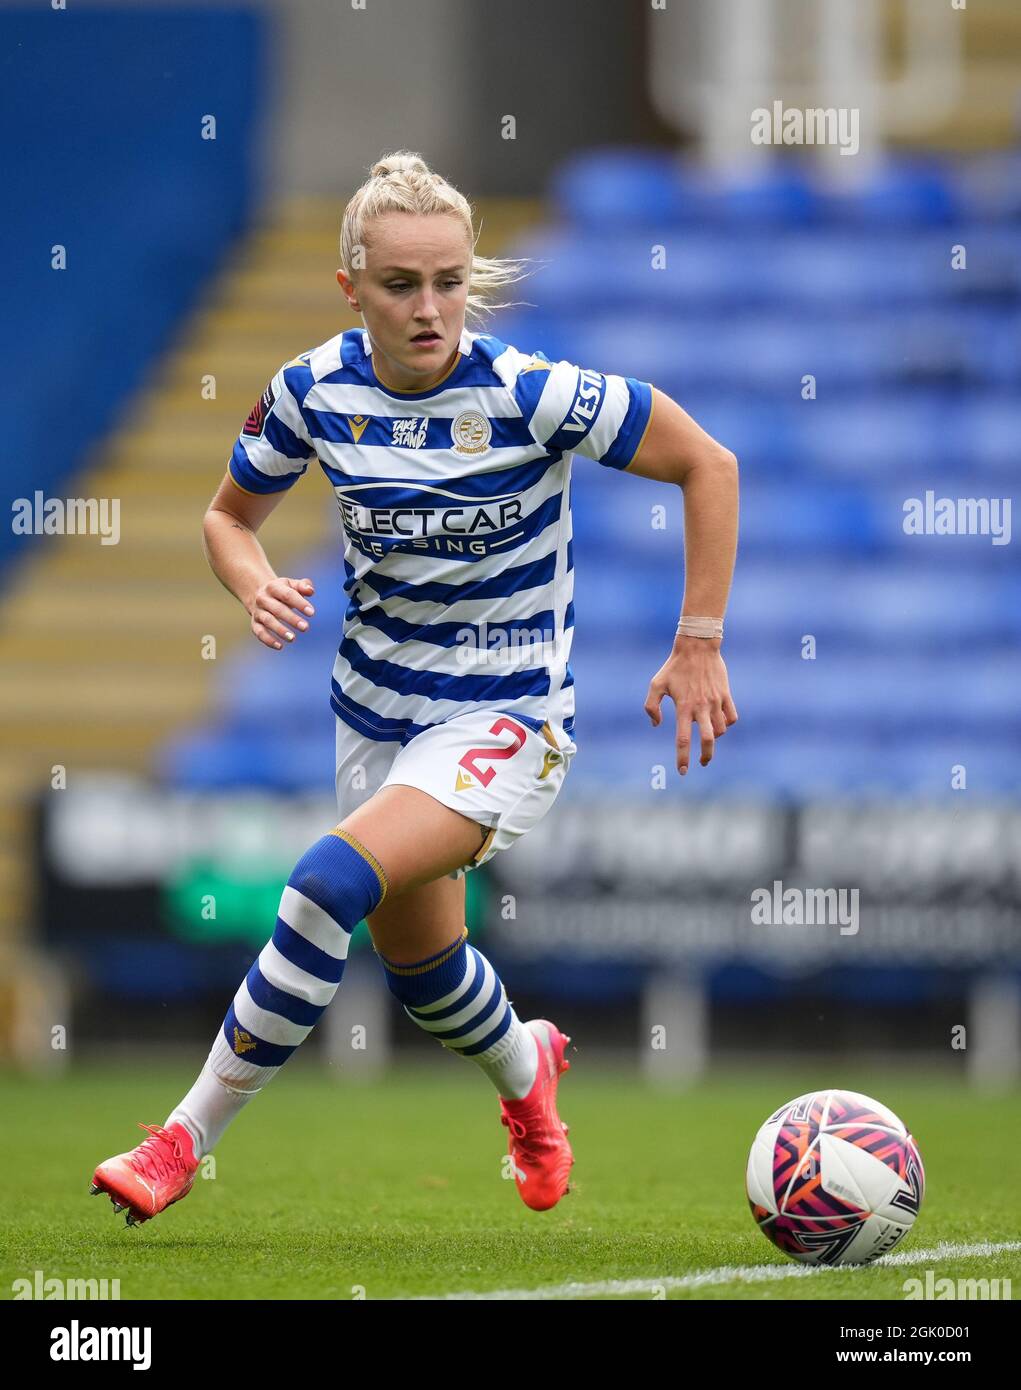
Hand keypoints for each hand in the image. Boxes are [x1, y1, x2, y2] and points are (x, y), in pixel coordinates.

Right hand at [247, 577, 315, 650]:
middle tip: (305, 627)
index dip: (299, 603)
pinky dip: (268, 640)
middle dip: (292, 619)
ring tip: (293, 638)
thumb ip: (303, 586)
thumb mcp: (291, 585)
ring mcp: (258, 611)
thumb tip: (311, 591)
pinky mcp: (255, 623)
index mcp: (273, 587)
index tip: (312, 613)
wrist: (258, 594)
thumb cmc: (282, 590)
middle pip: (277, 609)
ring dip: (280, 630)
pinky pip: (259, 632)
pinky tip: (280, 646)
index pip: (287, 595)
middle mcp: (263, 599)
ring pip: (268, 621)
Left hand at [643, 637, 737, 773]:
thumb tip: (656, 725)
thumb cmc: (674, 666)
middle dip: (706, 756)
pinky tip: (719, 723)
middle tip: (703, 763)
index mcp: (683, 707)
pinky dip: (727, 724)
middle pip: (708, 740)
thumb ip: (651, 706)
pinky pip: (731, 717)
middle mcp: (701, 707)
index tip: (683, 771)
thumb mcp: (656, 684)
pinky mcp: (726, 695)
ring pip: (721, 730)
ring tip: (708, 736)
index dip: (683, 757)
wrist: (697, 646)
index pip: (683, 739)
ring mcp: (716, 701)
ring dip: (715, 737)